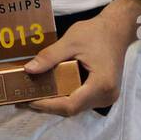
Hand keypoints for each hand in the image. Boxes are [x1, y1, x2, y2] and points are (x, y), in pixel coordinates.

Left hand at [23, 1, 139, 115]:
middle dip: (48, 106)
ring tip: (33, 96)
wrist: (116, 30)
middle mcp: (106, 95)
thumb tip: (28, 70)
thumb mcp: (69, 42)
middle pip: (73, 109)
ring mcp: (107, 96)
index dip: (47, 105)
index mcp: (101, 84)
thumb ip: (49, 57)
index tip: (27, 101)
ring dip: (55, 104)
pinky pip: (81, 101)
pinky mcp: (104, 93)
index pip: (70, 104)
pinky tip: (49, 91)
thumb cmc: (95, 33)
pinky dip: (64, 98)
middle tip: (24, 99)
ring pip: (76, 107)